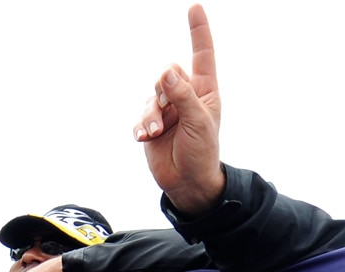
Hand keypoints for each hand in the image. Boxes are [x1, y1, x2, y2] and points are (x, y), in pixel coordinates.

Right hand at [133, 5, 224, 217]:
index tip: (194, 8)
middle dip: (163, 91)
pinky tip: (142, 137)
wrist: (188, 182)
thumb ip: (183, 96)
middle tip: (166, 114)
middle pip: (168, 74)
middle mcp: (185, 96)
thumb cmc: (202, 152)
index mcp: (204, 91)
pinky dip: (140, 125)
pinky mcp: (151, 125)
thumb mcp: (198, 122)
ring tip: (154, 133)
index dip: (198, 32)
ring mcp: (167, 110)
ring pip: (152, 94)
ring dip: (150, 113)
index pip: (202, 55)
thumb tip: (166, 72)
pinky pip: (140, 116)